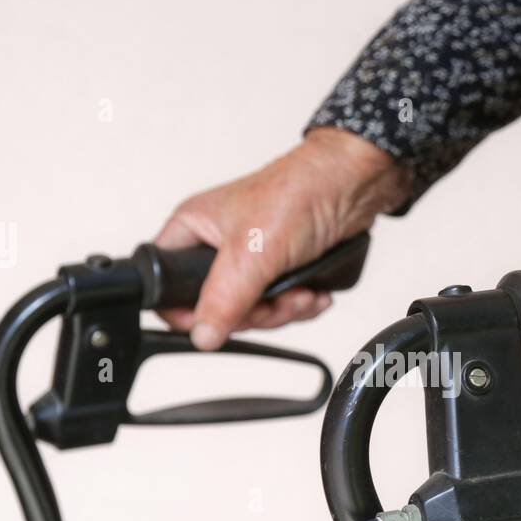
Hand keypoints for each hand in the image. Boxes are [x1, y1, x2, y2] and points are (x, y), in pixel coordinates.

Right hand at [155, 127, 408, 348]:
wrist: (354, 184)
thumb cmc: (300, 192)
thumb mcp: (253, 251)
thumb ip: (224, 298)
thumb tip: (203, 335)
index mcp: (193, 230)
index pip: (166, 285)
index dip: (190, 312)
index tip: (223, 318)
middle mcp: (216, 245)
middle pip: (215, 309)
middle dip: (254, 313)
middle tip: (274, 301)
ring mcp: (249, 260)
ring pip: (250, 313)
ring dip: (282, 311)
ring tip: (301, 292)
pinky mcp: (278, 269)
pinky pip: (279, 307)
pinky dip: (299, 305)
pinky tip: (313, 291)